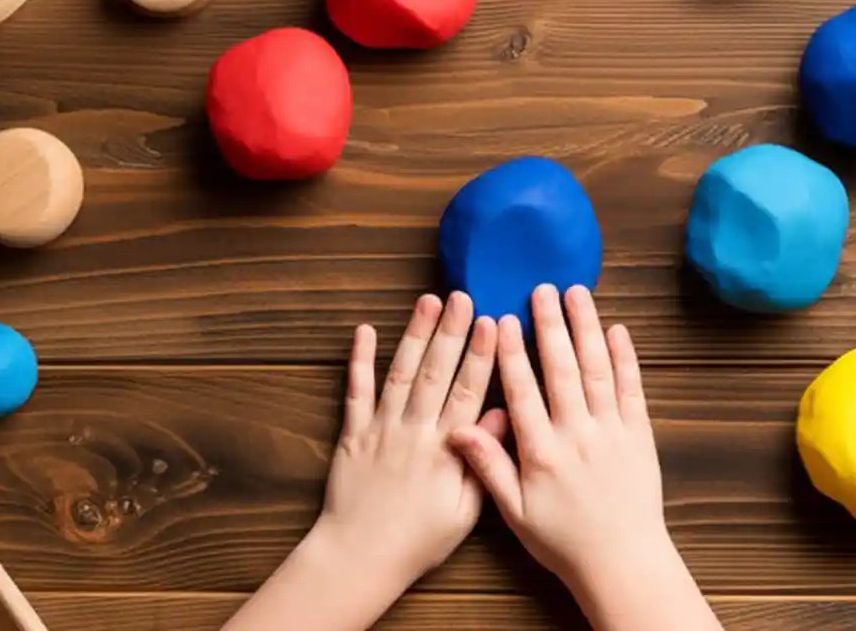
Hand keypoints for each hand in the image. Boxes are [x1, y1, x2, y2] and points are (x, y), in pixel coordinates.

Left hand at [317, 292, 504, 583]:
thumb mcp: (465, 511)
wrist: (360, 557)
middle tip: (462, 297)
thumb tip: (502, 417)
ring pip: (400, 373)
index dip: (480, 356)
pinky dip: (360, 360)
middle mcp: (413, 431)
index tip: (491, 324)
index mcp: (446, 450)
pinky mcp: (353, 434)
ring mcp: (381, 429)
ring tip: (427, 301)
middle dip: (451, 332)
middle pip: (435, 373)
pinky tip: (366, 331)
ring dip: (414, 335)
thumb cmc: (419, 540)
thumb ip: (484, 462)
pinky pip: (356, 391)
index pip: (468, 392)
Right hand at [449, 284, 668, 586]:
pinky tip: (617, 331)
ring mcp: (611, 431)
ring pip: (597, 370)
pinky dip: (625, 358)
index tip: (503, 319)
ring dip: (587, 329)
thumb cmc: (563, 540)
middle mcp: (577, 435)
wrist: (621, 561)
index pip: (523, 392)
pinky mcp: (639, 435)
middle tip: (541, 289)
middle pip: (562, 370)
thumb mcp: (515, 512)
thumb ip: (489, 466)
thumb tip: (457, 430)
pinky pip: (632, 389)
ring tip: (577, 294)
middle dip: (551, 326)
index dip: (512, 354)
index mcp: (542, 453)